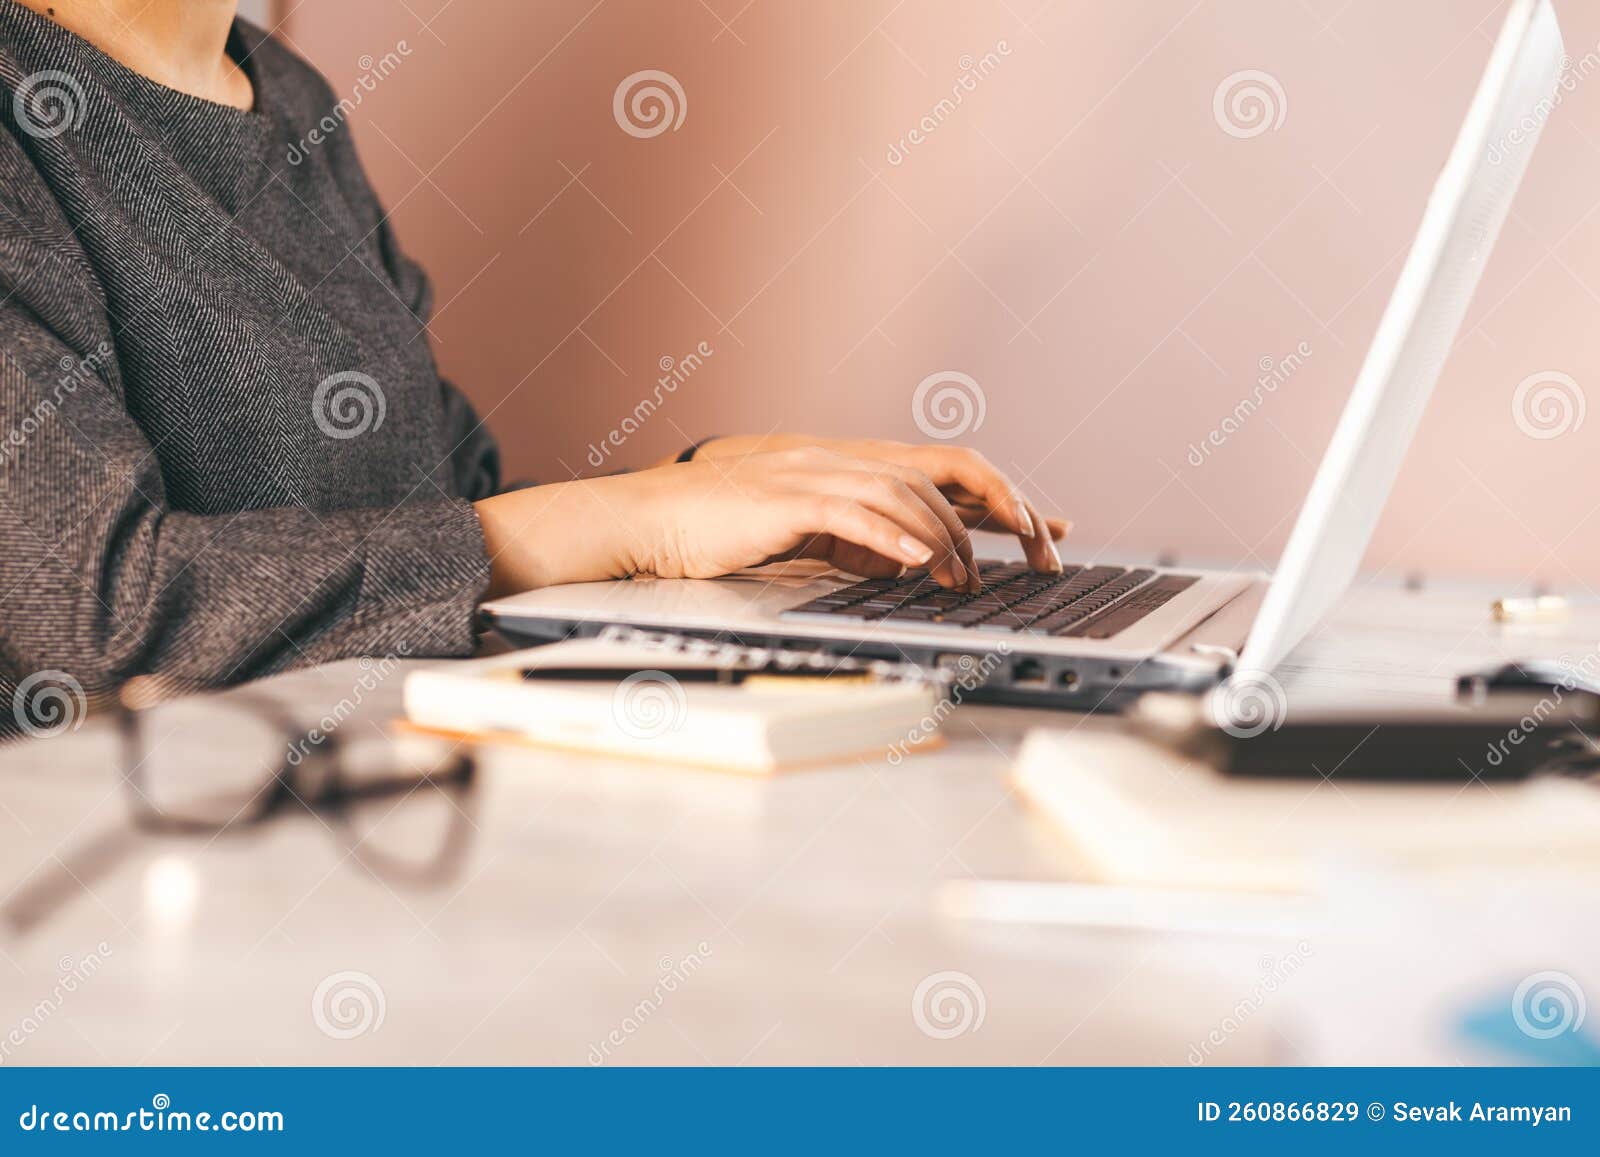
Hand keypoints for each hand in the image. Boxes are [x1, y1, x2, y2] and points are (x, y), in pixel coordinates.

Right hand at [691, 434, 1068, 573]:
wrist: (659, 519)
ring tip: (963, 579)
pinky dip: (891, 536)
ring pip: (903, 494)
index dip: (999, 496)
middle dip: (992, 515)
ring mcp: (817, 474)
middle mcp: (843, 461)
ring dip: (944, 538)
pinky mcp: (789, 498)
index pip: (943, 474)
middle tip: (1028, 556)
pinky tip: (916, 559)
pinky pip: (852, 513)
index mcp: (853, 469)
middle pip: (939, 477)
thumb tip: (908, 560)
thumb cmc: (727, 530)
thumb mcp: (811, 536)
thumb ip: (861, 541)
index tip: (1045, 527)